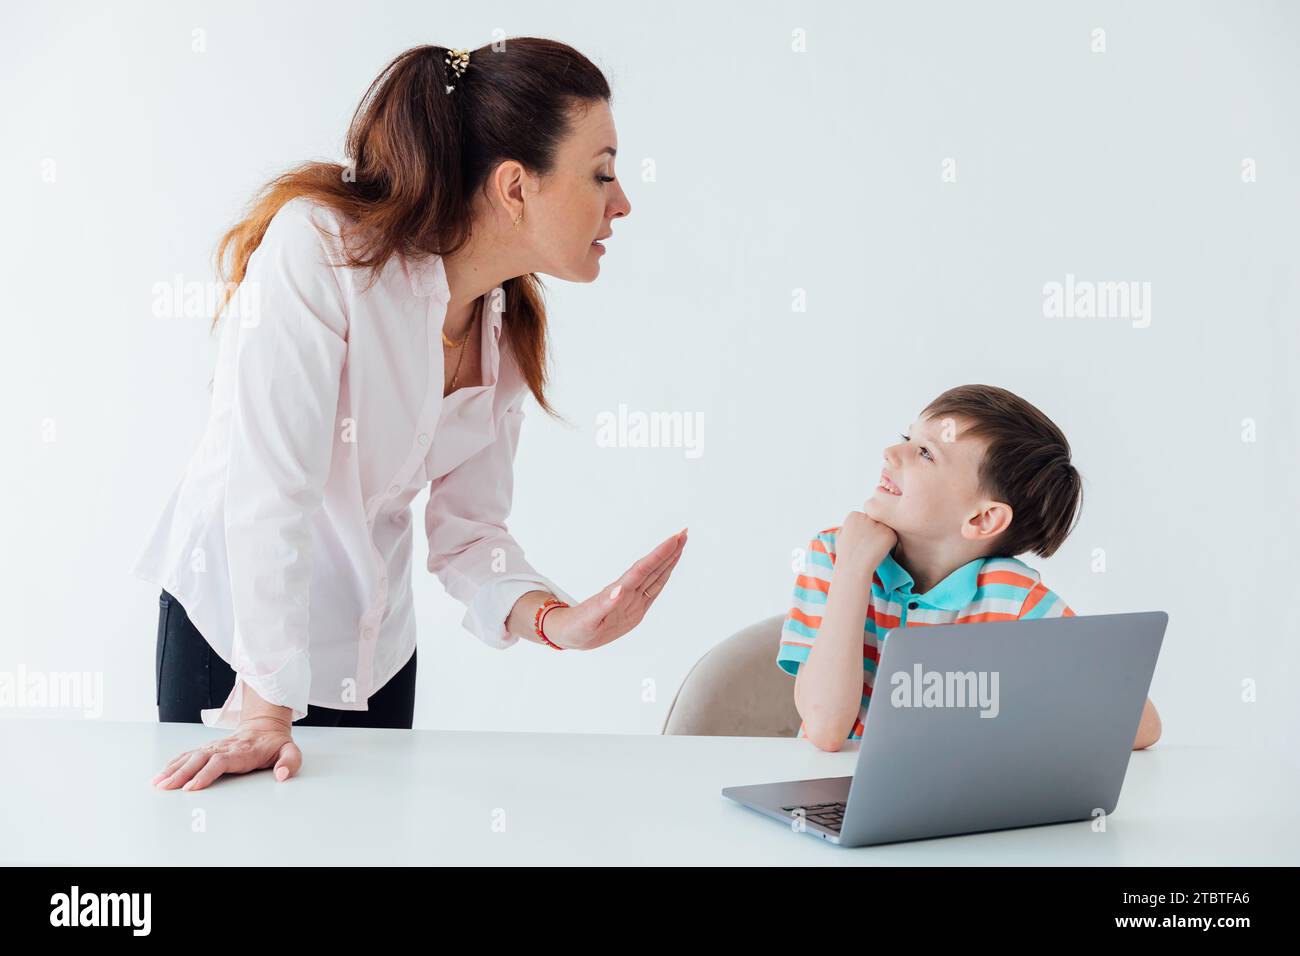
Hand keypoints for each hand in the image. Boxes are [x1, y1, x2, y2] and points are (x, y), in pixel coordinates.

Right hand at [150, 716, 301, 791]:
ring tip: (158, 783)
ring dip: (173, 769)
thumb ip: (290, 762)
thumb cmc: (275, 743)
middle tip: (167, 787)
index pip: (220, 761)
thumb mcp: (291, 751)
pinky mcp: (207, 749)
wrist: (265, 725)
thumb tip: (281, 775)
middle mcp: (224, 747)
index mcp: (243, 751)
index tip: (192, 787)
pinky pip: (187, 755)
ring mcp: (213, 747)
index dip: (206, 773)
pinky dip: (173, 764)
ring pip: (190, 756)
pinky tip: (161, 775)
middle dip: (182, 773)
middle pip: (200, 759)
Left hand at [542, 528, 687, 650]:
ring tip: (680, 545)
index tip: (673, 540)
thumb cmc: (577, 626)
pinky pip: (652, 590)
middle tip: (683, 533)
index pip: (643, 569)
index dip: (659, 555)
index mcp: (618, 592)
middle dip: (668, 551)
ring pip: (655, 576)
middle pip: (652, 567)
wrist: (571, 633)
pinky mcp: (634, 608)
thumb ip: (604, 605)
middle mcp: (627, 591)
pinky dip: (663, 578)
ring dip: (668, 561)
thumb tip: (619, 590)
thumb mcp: (588, 620)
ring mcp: (632, 599)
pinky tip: (669, 569)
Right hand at [834, 509, 896, 574]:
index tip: (857, 540)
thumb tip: (857, 518)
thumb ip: (850, 524)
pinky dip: (889, 545)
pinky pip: (893, 537)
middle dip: (874, 531)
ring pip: (885, 528)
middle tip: (866, 546)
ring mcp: (879, 525)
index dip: (862, 530)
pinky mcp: (889, 534)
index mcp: (854, 515)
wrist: (854, 568)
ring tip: (871, 549)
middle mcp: (867, 516)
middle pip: (875, 521)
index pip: (864, 517)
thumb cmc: (846, 555)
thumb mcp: (841, 535)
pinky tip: (878, 552)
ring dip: (882, 537)